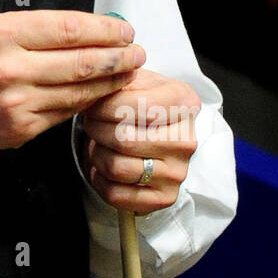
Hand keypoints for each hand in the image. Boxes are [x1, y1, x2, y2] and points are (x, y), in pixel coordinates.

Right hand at [0, 10, 144, 151]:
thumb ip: (28, 30)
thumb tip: (78, 30)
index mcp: (0, 34)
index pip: (69, 28)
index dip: (105, 29)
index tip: (124, 28)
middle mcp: (10, 69)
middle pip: (82, 61)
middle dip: (118, 56)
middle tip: (138, 51)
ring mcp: (16, 103)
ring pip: (79, 91)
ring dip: (110, 81)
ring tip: (128, 71)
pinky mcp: (19, 130)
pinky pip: (64, 114)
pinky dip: (86, 101)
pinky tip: (99, 93)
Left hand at [77, 67, 200, 214]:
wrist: (162, 134)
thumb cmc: (144, 103)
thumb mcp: (137, 80)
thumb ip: (118, 79)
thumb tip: (96, 84)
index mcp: (184, 104)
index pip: (136, 106)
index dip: (103, 107)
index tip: (93, 106)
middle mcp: (186, 141)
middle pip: (123, 139)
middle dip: (95, 130)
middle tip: (91, 124)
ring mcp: (177, 173)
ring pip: (117, 167)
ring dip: (96, 155)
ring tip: (98, 143)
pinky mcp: (165, 198)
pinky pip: (117, 194)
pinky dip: (99, 180)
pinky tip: (102, 167)